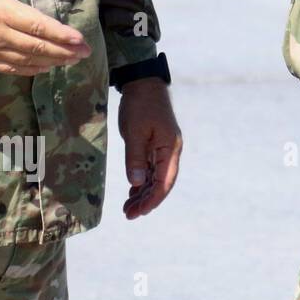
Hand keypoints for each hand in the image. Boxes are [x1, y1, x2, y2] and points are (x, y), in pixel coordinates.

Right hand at [0, 0, 90, 75]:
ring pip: (26, 60)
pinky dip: (29, 70)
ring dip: (51, 62)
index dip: (61, 34)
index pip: (37, 25)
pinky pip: (9, 68)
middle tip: (85, 53)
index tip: (80, 39)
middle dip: (64, 51)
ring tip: (72, 61)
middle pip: (37, 46)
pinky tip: (44, 68)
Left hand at [118, 77, 181, 218]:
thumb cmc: (140, 106)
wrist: (144, 84)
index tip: (139, 213)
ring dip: (143, 193)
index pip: (165, 181)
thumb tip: (137, 184)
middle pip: (162, 182)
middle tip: (129, 214)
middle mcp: (171, 151)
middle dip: (147, 200)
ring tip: (128, 208)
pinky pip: (151, 168)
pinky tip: (133, 191)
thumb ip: (135, 159)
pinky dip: (142, 181)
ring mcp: (164, 148)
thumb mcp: (135, 132)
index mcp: (170, 148)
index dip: (153, 199)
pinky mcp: (155, 145)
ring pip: (156, 177)